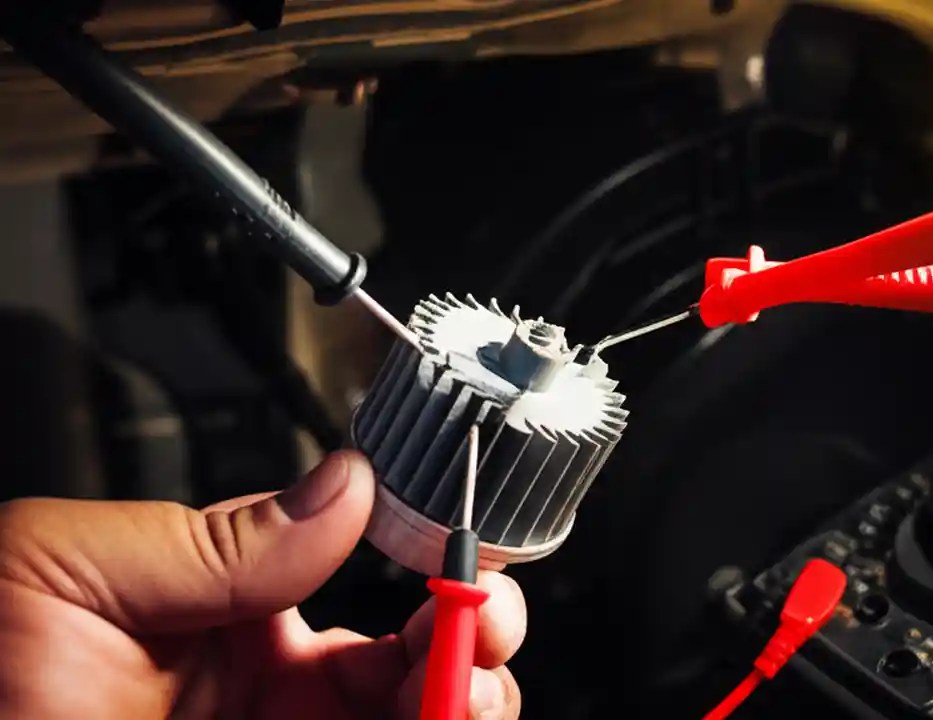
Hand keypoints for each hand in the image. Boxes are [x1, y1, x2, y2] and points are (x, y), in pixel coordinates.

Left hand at [0, 451, 524, 718]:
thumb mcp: (66, 571)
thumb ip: (215, 533)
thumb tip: (342, 487)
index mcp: (232, 611)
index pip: (367, 572)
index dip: (428, 556)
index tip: (459, 554)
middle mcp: (279, 688)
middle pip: (421, 650)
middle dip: (475, 625)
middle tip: (480, 621)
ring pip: (430, 711)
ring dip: (474, 689)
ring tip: (466, 683)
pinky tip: (445, 715)